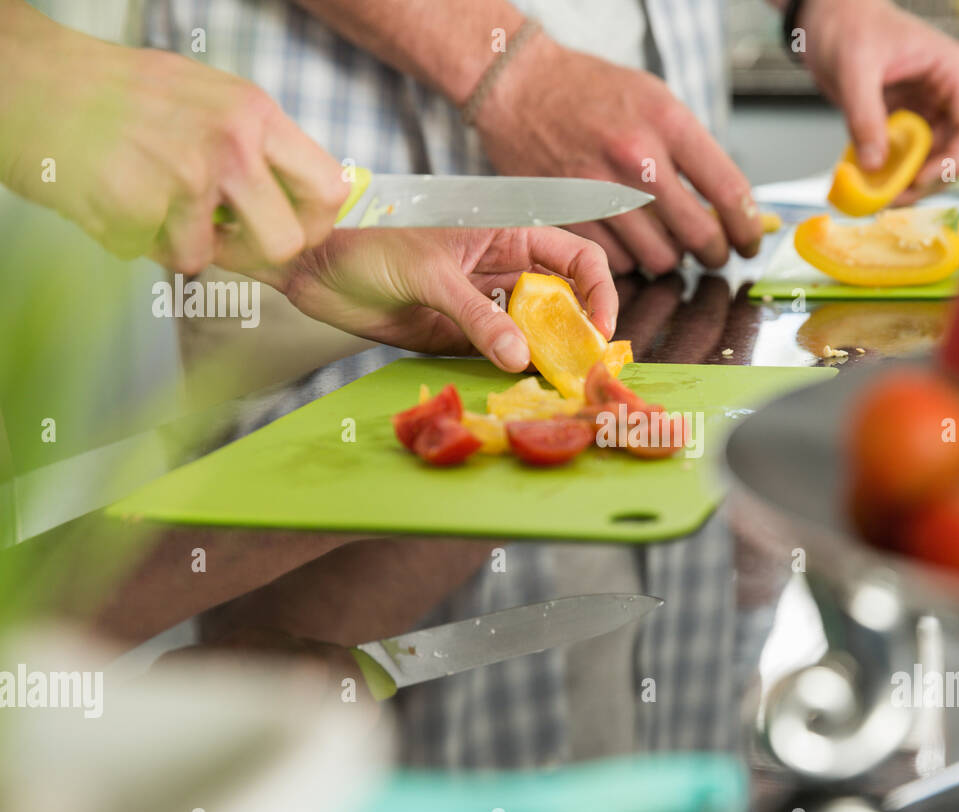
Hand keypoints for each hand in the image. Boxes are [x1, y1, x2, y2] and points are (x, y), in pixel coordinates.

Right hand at [0, 4, 347, 273]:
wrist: (34, 79)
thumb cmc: (122, 92)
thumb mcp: (212, 98)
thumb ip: (260, 143)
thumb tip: (302, 191)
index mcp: (255, 115)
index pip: (329, 189)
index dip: (313, 223)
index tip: (289, 226)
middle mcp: (229, 146)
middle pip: (285, 243)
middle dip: (253, 252)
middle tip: (223, 235)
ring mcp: (182, 180)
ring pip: (210, 258)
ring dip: (179, 243)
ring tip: (152, 201)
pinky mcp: (136, 209)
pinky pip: (154, 255)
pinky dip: (136, 240)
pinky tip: (119, 200)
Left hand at [260, 226, 616, 372]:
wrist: (311, 266)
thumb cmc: (366, 243)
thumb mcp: (428, 274)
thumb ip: (476, 316)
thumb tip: (521, 358)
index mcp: (506, 233)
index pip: (576, 257)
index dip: (598, 290)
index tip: (599, 329)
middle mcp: (503, 269)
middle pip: (563, 299)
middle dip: (579, 330)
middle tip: (584, 367)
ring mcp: (483, 303)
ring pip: (535, 330)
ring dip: (549, 355)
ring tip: (559, 381)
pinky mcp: (459, 335)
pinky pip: (500, 353)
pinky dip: (514, 369)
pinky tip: (521, 381)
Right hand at [474, 34, 763, 274]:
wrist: (519, 86)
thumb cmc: (590, 92)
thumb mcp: (655, 100)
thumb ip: (692, 150)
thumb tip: (729, 204)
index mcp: (666, 123)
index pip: (728, 192)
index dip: (747, 228)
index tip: (749, 240)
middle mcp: (636, 158)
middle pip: (698, 236)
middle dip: (714, 253)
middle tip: (714, 252)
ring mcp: (600, 191)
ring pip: (659, 257)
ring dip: (670, 257)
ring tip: (666, 240)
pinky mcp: (570, 216)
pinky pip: (618, 261)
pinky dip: (630, 258)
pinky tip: (628, 237)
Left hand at [799, 0, 958, 201]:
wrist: (827, 17)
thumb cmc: (847, 26)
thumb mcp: (854, 69)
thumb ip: (864, 117)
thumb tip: (874, 166)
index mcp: (955, 72)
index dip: (955, 161)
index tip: (920, 179)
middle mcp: (949, 95)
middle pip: (958, 153)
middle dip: (929, 180)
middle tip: (892, 198)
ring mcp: (929, 111)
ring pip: (934, 161)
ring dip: (910, 183)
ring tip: (878, 195)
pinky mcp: (907, 123)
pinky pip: (909, 158)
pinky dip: (893, 174)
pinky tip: (871, 182)